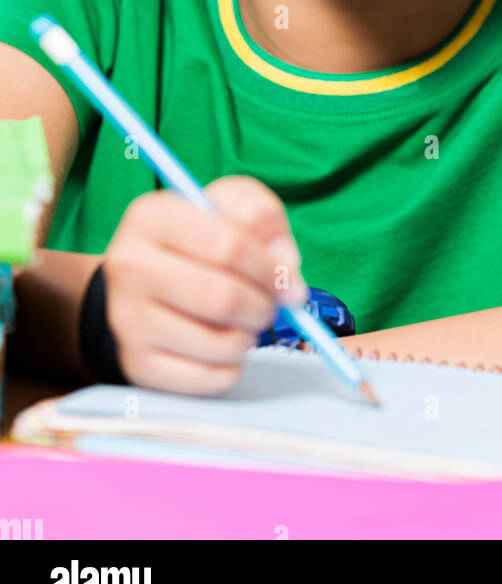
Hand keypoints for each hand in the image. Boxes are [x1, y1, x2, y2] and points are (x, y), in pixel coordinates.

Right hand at [102, 176, 305, 394]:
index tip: (292, 283)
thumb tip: (284, 263)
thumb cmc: (197, 236)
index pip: (227, 245)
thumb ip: (262, 216)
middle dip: (263, 306)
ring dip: (250, 337)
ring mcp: (127, 319)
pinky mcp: (136, 364)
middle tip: (272, 305)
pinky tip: (224, 344)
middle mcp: (129, 267)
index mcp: (152, 216)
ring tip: (245, 321)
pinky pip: (208, 379)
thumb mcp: (227, 204)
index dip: (271, 268)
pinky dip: (233, 367)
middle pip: (222, 298)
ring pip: (218, 344)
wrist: (141, 278)